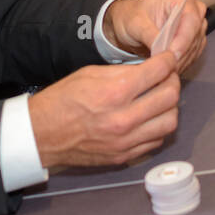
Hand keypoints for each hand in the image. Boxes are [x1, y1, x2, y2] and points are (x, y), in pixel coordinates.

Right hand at [28, 54, 180, 165]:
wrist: (42, 134)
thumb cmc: (61, 101)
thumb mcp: (90, 74)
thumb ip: (124, 72)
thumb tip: (148, 69)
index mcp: (115, 92)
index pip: (158, 72)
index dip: (168, 61)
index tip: (168, 58)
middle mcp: (124, 118)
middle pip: (170, 97)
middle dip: (172, 81)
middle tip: (167, 77)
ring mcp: (126, 141)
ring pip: (170, 121)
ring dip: (170, 107)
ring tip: (160, 98)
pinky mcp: (125, 156)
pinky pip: (157, 140)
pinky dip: (158, 127)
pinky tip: (150, 118)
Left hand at [104, 0, 206, 71]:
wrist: (130, 22)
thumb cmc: (132, 15)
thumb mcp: (135, 22)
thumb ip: (148, 33)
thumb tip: (159, 49)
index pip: (191, 18)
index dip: (184, 38)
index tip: (173, 54)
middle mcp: (192, 10)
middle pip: (195, 34)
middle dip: (181, 52)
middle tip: (165, 67)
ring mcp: (195, 25)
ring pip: (195, 46)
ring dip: (181, 60)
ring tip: (163, 70)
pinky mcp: (194, 40)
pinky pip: (193, 54)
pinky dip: (182, 63)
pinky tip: (168, 68)